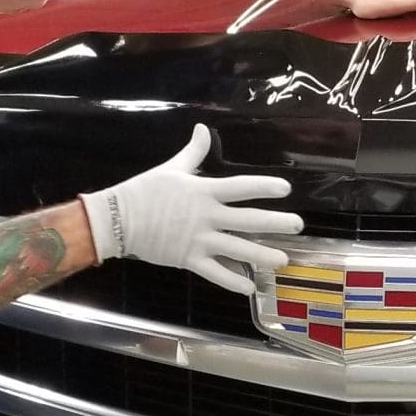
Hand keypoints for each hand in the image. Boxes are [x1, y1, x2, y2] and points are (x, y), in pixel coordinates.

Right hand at [79, 125, 304, 292]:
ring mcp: (199, 240)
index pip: (241, 187)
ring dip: (263, 255)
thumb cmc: (145, 191)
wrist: (117, 219)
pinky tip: (250, 287)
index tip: (286, 189)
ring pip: (238, 250)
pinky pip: (215, 273)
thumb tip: (203, 128)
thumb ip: (193, 151)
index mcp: (204, 192)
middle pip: (248, 220)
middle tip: (298, 226)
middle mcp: (206, 216)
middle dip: (276, 223)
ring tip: (283, 260)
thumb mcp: (172, 168)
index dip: (264, 187)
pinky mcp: (189, 260)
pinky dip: (233, 281)